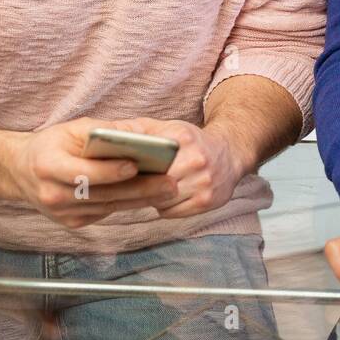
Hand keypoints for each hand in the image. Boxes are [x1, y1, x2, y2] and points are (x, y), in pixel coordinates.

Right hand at [8, 117, 179, 228]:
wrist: (20, 171)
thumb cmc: (52, 144)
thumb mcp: (72, 129)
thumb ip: (105, 131)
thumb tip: (141, 135)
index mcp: (48, 165)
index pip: (82, 173)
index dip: (109, 171)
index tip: (135, 165)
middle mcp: (52, 194)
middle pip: (101, 194)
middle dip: (139, 188)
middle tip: (169, 183)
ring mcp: (61, 213)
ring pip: (108, 206)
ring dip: (140, 199)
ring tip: (168, 189)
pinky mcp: (72, 222)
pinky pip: (105, 213)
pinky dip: (128, 204)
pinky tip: (150, 196)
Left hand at [132, 119, 246, 218]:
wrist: (231, 152)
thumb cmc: (192, 141)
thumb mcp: (170, 127)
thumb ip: (140, 130)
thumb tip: (108, 136)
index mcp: (183, 138)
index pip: (148, 158)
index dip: (133, 167)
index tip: (123, 171)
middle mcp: (196, 160)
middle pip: (155, 183)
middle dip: (143, 185)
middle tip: (135, 183)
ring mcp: (204, 183)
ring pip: (162, 200)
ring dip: (154, 198)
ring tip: (153, 189)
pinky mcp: (208, 201)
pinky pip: (173, 212)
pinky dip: (167, 207)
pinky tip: (168, 197)